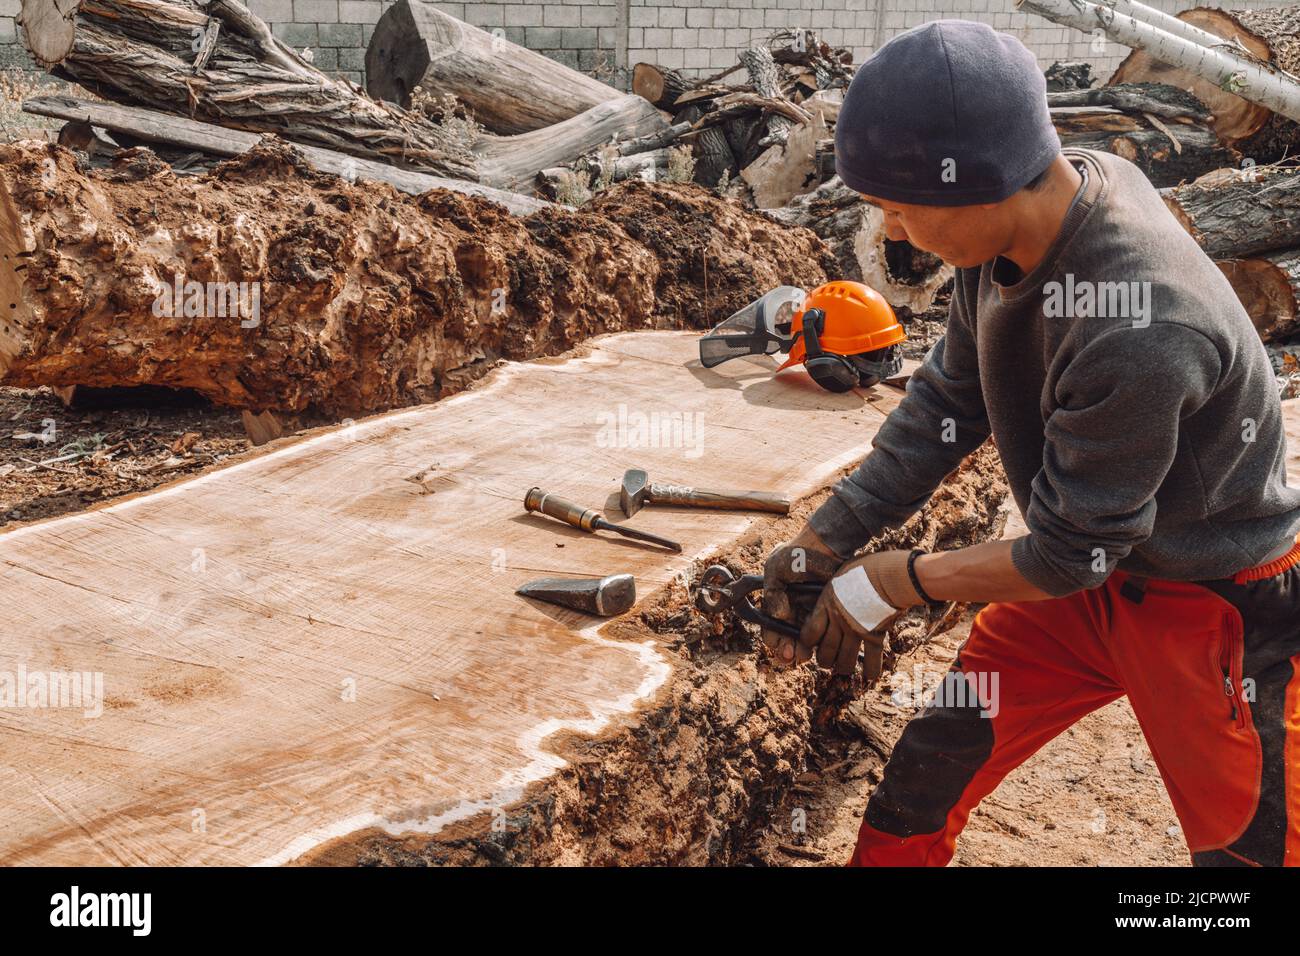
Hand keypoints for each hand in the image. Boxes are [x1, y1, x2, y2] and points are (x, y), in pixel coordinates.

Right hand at [761, 527, 840, 664]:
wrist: (826, 546)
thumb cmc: (798, 555)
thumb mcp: (776, 568)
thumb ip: (772, 592)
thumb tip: (779, 616)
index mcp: (775, 603)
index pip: (769, 629)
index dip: (772, 640)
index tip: (777, 644)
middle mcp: (790, 612)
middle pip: (785, 641)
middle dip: (785, 651)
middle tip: (790, 655)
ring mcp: (808, 614)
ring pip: (802, 642)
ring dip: (800, 652)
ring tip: (803, 654)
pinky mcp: (825, 615)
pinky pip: (820, 634)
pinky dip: (817, 643)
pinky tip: (817, 646)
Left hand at [798, 549, 923, 679]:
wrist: (889, 575)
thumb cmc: (866, 568)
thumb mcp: (841, 574)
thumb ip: (835, 588)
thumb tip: (833, 590)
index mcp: (826, 605)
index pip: (809, 633)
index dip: (808, 642)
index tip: (811, 643)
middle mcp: (838, 622)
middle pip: (825, 652)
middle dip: (823, 660)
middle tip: (826, 661)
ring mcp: (856, 631)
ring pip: (844, 661)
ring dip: (842, 668)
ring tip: (843, 669)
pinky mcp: (875, 636)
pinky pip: (871, 660)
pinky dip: (871, 670)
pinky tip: (870, 675)